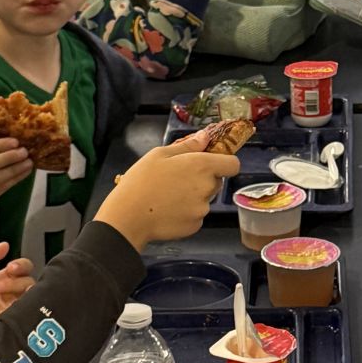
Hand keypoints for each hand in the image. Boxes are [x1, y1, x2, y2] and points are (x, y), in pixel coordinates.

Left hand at [0, 241, 36, 328]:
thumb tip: (5, 245)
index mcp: (3, 281)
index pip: (22, 268)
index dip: (21, 265)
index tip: (10, 268)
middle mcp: (11, 294)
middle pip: (29, 280)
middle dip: (21, 275)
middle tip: (9, 274)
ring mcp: (14, 308)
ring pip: (31, 293)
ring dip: (17, 287)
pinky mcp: (15, 322)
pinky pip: (30, 310)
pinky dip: (25, 303)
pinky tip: (13, 302)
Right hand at [95, 140, 239, 251]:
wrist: (128, 217)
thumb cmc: (141, 181)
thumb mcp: (159, 154)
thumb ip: (187, 145)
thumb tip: (205, 137)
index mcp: (202, 166)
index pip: (233, 164)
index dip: (224, 162)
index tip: (210, 162)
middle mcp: (207, 188)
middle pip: (216, 181)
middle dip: (203, 179)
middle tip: (178, 179)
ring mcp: (202, 209)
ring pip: (204, 199)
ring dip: (193, 197)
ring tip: (168, 196)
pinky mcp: (195, 226)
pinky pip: (195, 216)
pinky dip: (186, 213)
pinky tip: (167, 210)